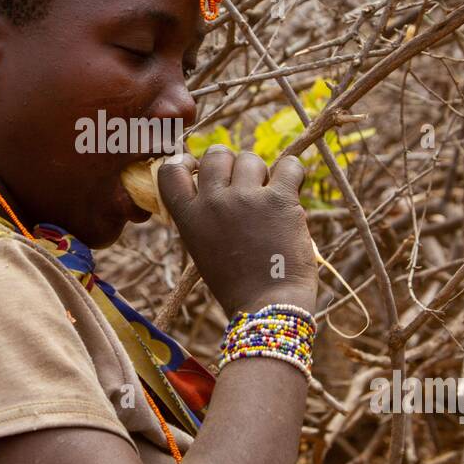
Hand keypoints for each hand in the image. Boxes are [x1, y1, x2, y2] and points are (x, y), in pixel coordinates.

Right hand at [157, 146, 317, 316]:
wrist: (267, 308)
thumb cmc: (237, 285)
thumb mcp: (203, 249)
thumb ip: (203, 216)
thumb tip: (219, 184)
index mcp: (188, 217)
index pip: (171, 170)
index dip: (186, 161)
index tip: (198, 166)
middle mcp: (212, 202)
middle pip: (217, 155)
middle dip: (231, 163)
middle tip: (244, 183)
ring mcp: (245, 198)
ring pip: (251, 159)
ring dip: (262, 173)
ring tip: (269, 198)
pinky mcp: (279, 199)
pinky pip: (288, 165)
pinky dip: (292, 173)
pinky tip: (292, 188)